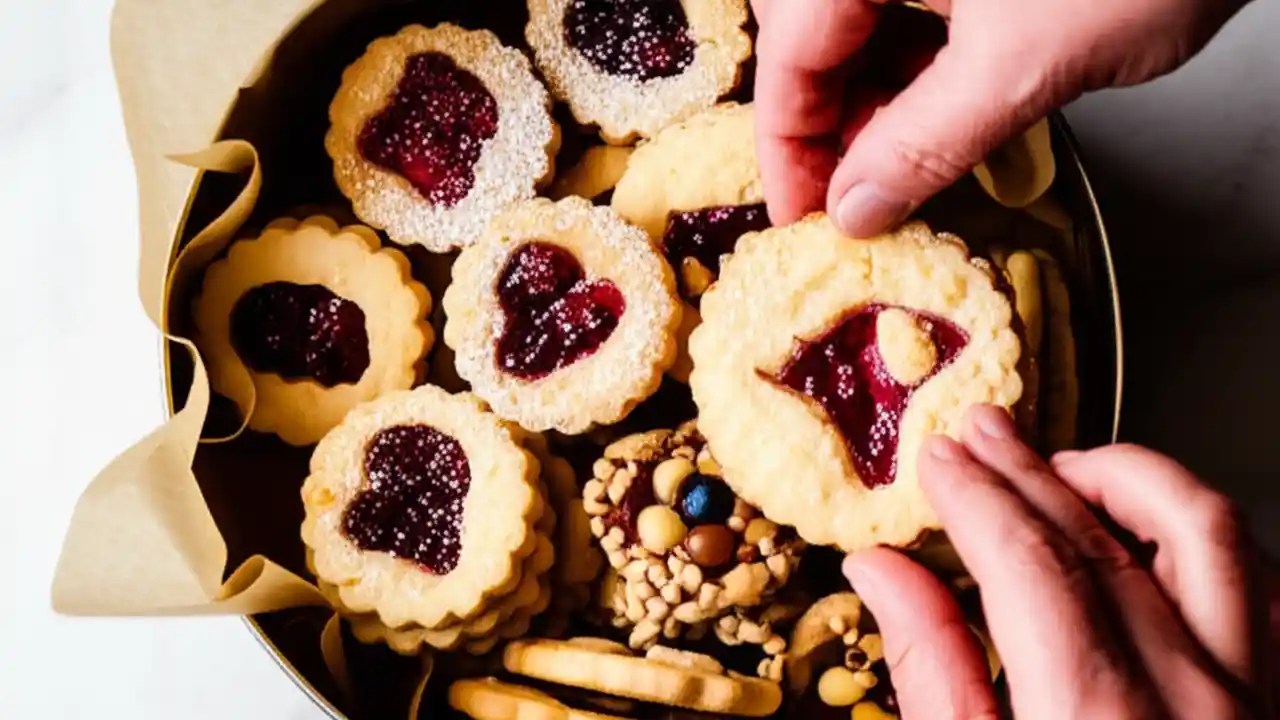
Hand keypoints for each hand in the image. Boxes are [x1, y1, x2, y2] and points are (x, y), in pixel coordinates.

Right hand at [752, 0, 1246, 235]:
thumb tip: (858, 204)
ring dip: (871, 100)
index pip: (789, 55)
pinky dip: (916, 66)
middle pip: (811, 35)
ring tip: (901, 164)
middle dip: (826, 123)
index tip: (803, 217)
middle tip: (854, 196)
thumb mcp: (1023, 67)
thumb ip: (924, 144)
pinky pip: (910, 7)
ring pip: (859, 24)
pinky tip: (939, 111)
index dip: (787, 148)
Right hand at [841, 405, 1271, 718]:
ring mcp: (1254, 696)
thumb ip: (933, 673)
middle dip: (1028, 472)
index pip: (1029, 562)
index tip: (941, 462)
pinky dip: (1204, 535)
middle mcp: (1191, 697)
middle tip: (982, 435)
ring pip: (1206, 534)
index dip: (977, 496)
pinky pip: (1265, 586)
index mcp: (1093, 715)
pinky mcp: (1279, 702)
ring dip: (1130, 478)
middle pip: (1100, 538)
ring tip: (1069, 465)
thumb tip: (882, 571)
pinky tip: (1153, 527)